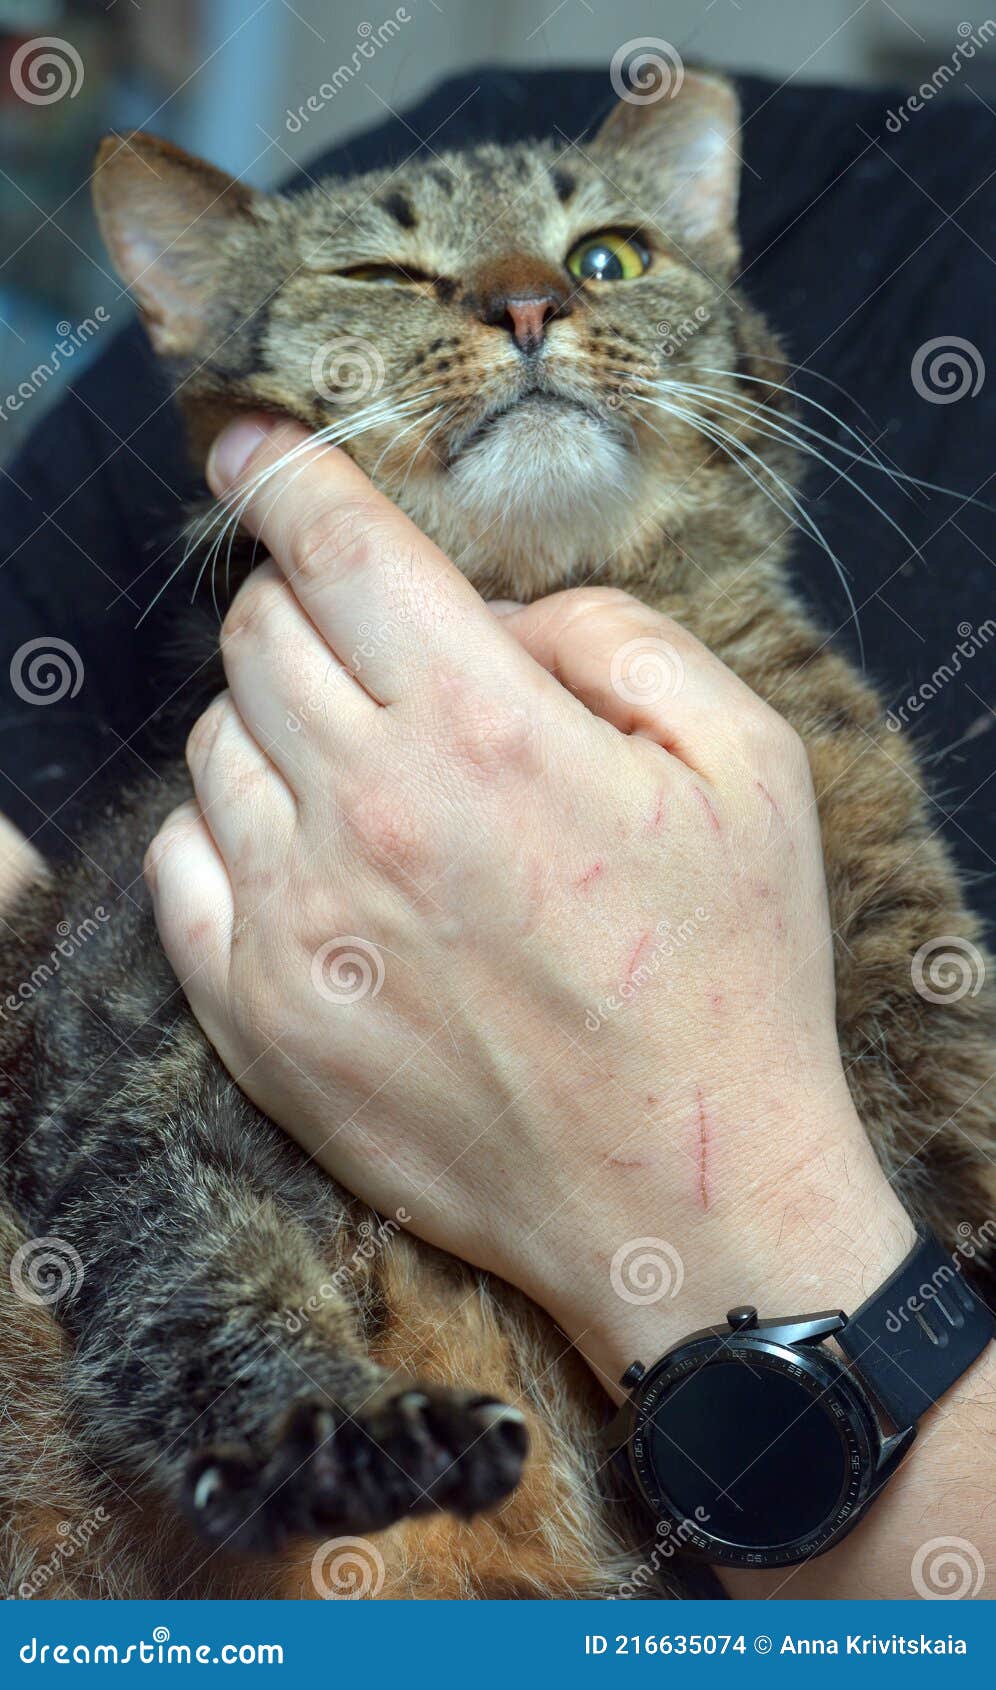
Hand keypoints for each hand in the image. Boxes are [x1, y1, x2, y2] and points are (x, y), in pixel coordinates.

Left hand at [146, 414, 911, 1404]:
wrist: (681, 1197)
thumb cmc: (728, 980)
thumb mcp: (748, 766)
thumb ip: (618, 638)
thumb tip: (500, 615)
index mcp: (488, 728)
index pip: (341, 547)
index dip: (288, 474)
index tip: (255, 448)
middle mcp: (370, 810)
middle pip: (261, 632)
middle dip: (305, 609)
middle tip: (375, 653)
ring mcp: (299, 919)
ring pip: (214, 741)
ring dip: (276, 722)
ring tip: (370, 776)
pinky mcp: (260, 1015)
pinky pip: (180, 864)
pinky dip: (228, 830)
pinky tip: (310, 856)